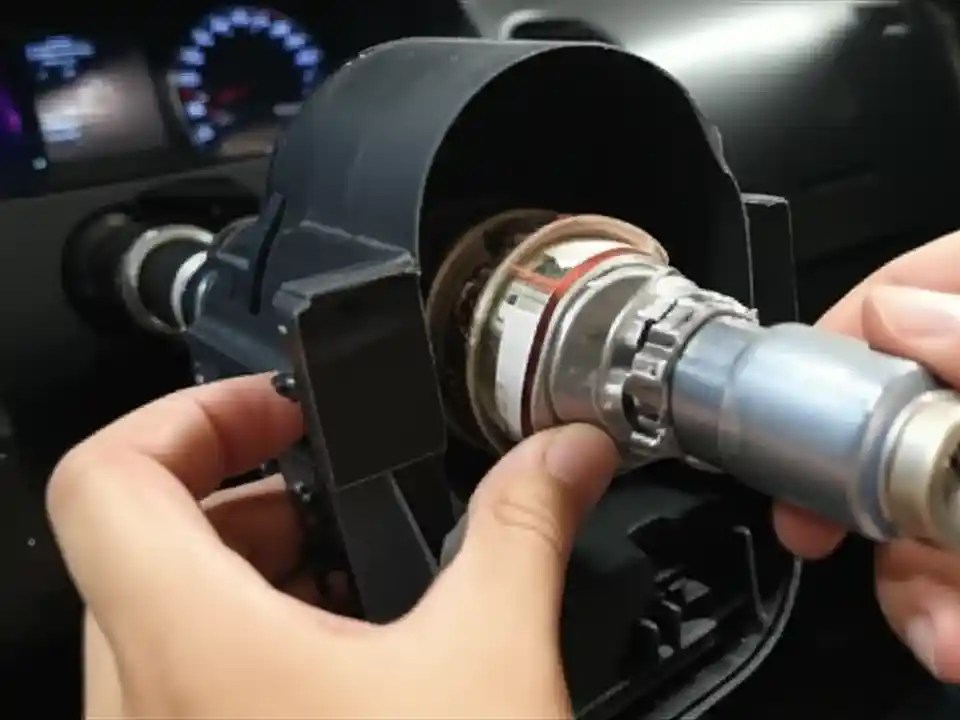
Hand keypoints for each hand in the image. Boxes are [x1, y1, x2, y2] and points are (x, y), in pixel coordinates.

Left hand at [47, 375, 617, 717]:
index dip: (186, 415)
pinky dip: (250, 647)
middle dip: (241, 499)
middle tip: (328, 498)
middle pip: (132, 543)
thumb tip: (564, 454)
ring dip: (246, 578)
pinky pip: (182, 690)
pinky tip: (353, 673)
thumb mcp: (496, 656)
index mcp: (194, 648)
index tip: (274, 416)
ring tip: (351, 588)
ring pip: (153, 623)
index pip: (105, 478)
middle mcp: (147, 707)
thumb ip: (524, 528)